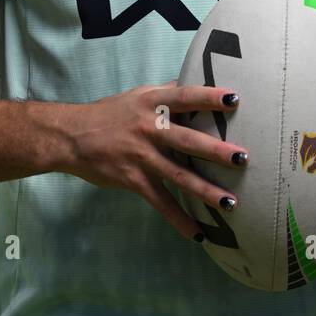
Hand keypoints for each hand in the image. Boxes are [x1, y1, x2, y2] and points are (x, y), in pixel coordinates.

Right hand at [61, 79, 249, 241]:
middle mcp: (149, 128)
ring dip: (205, 190)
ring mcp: (141, 156)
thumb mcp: (139, 95)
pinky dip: (178, 218)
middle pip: (187, 140)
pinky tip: (197, 233)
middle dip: (215, 150)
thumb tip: (196, 82)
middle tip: (243, 158)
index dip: (209, 97)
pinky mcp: (133, 179)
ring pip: (178, 175)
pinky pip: (160, 201)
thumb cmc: (111, 113)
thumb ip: (168, 92)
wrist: (72, 135)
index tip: (234, 99)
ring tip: (231, 202)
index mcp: (153, 103)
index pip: (185, 97)